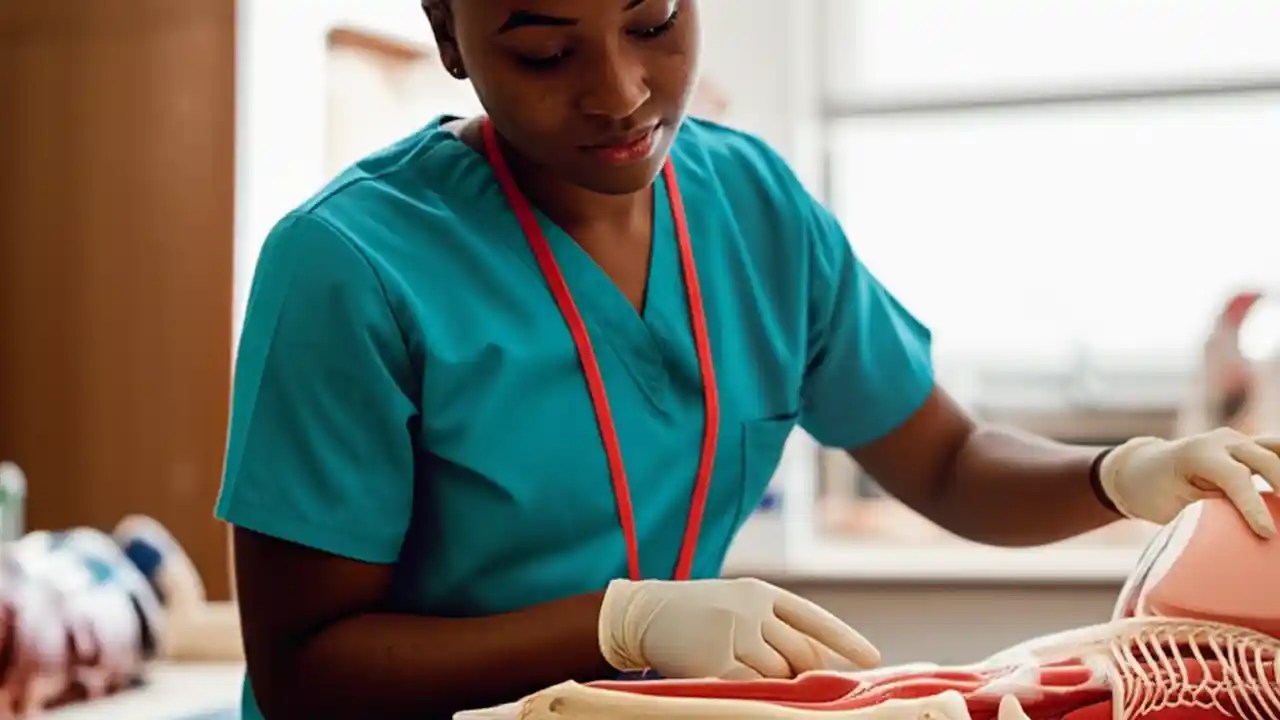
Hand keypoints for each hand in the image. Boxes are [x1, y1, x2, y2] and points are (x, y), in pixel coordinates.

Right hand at [597, 577, 879, 679]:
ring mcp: (733, 633)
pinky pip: (750, 687)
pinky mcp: (714, 659)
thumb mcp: (736, 606)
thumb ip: (773, 627)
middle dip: (803, 675)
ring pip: (778, 674)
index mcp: (761, 593)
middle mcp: (751, 609)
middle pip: (801, 655)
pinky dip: (750, 691)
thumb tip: (816, 667)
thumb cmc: (694, 615)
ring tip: (742, 671)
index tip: (873, 659)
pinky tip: (731, 680)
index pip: (814, 619)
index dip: (846, 641)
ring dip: (771, 684)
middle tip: (790, 683)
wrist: (642, 613)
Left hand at [1099, 428, 1279, 536]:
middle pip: (1265, 461)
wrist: (1143, 468)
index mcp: (1197, 454)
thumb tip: (1230, 542)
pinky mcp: (1248, 447)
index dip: (1253, 507)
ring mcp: (1237, 440)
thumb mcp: (1169, 506)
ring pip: (1276, 449)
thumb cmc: (1153, 493)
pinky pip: (1276, 451)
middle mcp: (1221, 441)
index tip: (1267, 534)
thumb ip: (1199, 515)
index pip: (1235, 478)